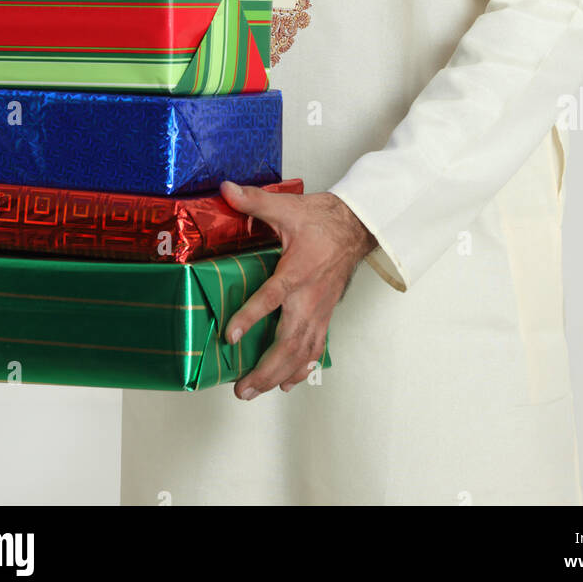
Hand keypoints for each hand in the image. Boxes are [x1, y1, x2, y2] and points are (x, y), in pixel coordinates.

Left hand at [219, 181, 377, 399]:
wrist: (356, 227)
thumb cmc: (321, 220)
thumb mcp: (286, 207)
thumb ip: (255, 200)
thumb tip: (226, 189)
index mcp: (297, 270)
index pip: (273, 297)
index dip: (251, 316)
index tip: (231, 335)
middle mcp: (310, 297)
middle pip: (289, 341)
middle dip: (265, 368)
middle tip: (241, 387)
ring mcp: (320, 310)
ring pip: (302, 352)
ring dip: (278, 375)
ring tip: (254, 392)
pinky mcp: (326, 315)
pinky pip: (316, 349)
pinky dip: (302, 369)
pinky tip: (287, 384)